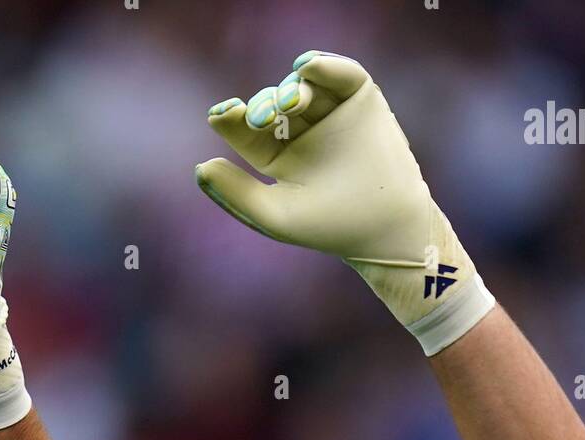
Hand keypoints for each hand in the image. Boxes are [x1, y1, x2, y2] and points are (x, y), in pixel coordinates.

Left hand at [196, 51, 494, 351]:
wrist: (385, 228)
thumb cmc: (331, 228)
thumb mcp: (275, 215)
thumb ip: (235, 194)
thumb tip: (199, 165)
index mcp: (278, 157)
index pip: (245, 129)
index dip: (230, 117)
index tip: (221, 114)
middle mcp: (302, 132)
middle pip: (271, 103)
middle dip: (263, 104)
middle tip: (261, 116)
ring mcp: (332, 113)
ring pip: (301, 85)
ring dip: (290, 88)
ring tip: (290, 103)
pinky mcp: (361, 99)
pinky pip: (340, 73)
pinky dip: (324, 65)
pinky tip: (307, 68)